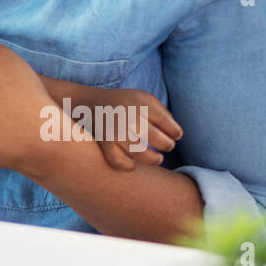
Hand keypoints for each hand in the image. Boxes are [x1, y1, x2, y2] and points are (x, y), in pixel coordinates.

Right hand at [45, 83, 182, 170]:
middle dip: (167, 146)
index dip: (175, 133)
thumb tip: (176, 134)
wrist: (90, 103)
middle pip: (159, 140)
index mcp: (141, 103)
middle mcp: (128, 116)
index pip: (169, 125)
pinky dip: (129, 166)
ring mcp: (115, 130)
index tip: (174, 135)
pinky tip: (134, 164)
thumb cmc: (125, 103)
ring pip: (141, 153)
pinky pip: (119, 162)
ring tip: (157, 159)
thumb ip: (162, 113)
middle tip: (166, 146)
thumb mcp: (144, 98)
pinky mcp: (104, 142)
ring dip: (154, 159)